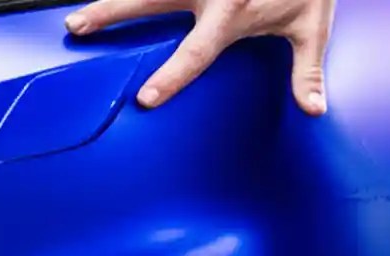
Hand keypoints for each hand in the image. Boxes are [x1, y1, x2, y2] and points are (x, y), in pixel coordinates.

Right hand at [65, 0, 335, 114]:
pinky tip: (106, 3)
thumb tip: (314, 110)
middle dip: (111, 13)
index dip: (170, 78)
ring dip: (111, 0)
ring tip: (76, 17)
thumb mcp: (314, 26)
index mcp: (232, 12)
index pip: (195, 53)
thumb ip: (307, 70)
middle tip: (77, 26)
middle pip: (150, 2)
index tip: (145, 98)